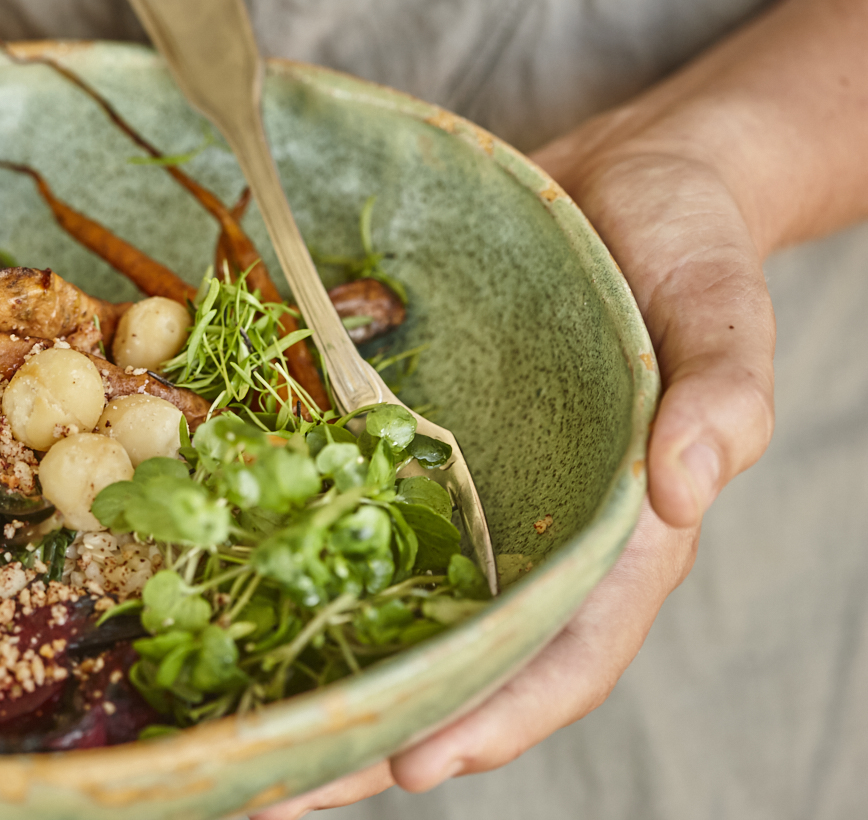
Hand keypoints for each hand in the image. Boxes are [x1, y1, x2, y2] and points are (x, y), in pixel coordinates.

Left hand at [250, 135, 773, 816]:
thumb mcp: (720, 297)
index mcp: (618, 530)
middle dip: (372, 730)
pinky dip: (292, 557)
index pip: (564, 652)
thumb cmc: (686, 238)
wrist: (618, 176)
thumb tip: (686, 485)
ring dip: (314, 667)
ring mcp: (463, 493)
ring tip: (227, 730)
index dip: (497, 716)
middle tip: (273, 793)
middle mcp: (531, 531)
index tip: (415, 763)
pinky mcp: (409, 442)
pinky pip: (350, 512)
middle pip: (454, 657)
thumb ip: (722, 390)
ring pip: (388, 603)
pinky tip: (212, 586)